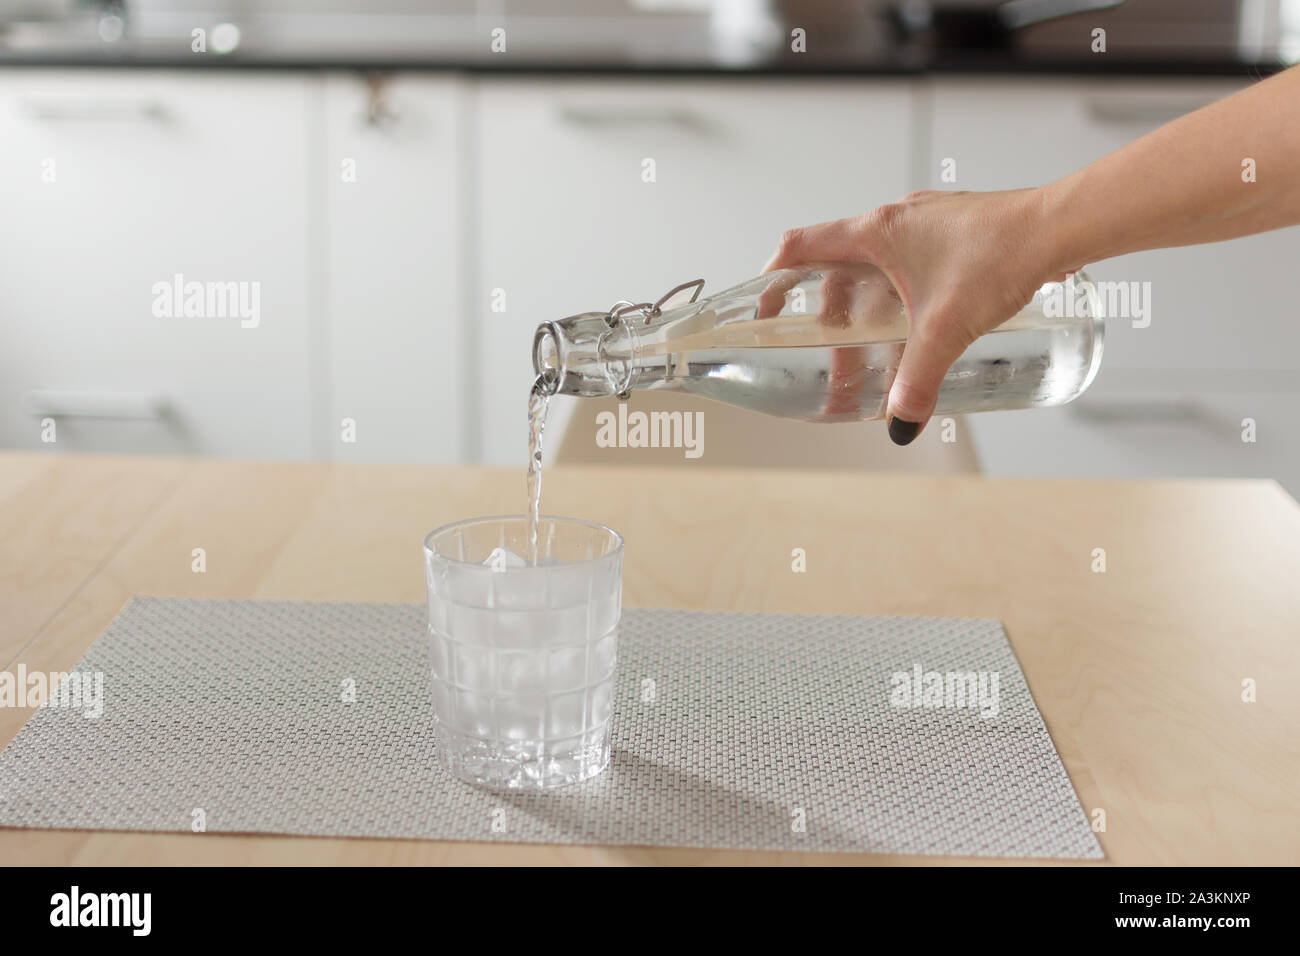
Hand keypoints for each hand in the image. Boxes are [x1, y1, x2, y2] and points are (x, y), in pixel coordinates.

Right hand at [763, 188, 1071, 443]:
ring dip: (869, 307)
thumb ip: (918, 381)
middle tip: (834, 357)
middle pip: (840, 267)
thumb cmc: (1004, 253)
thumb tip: (900, 424)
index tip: (765, 305)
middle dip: (831, 317)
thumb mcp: (948, 328)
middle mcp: (896, 220)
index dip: (774, 275)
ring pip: (878, 266)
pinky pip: (912, 262)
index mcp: (876, 233)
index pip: (801, 246)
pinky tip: (923, 322)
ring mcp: (928, 222)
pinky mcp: (956, 230)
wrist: (1061, 226)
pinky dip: (902, 294)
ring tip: (878, 349)